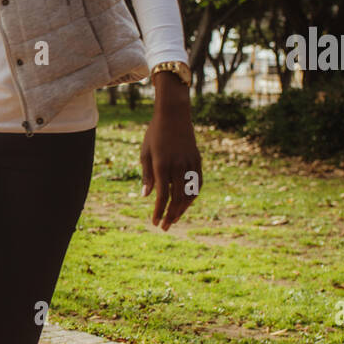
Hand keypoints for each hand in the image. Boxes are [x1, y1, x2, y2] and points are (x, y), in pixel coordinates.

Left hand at [140, 72, 201, 230]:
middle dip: (170, 215)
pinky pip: (198, 183)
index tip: (154, 222)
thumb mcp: (145, 153)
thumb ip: (147, 176)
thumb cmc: (154, 134)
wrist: (174, 116)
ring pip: (189, 193)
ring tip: (174, 219)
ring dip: (182, 209)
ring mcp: (190, 164)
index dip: (159, 211)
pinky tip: (186, 204)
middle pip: (177, 199)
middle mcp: (178, 166)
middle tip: (164, 227)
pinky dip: (193, 196)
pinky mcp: (197, 161)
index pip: (162, 196)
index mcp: (162, 165)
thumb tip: (146, 196)